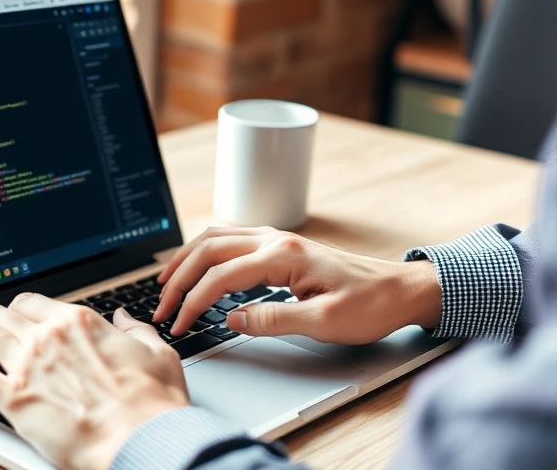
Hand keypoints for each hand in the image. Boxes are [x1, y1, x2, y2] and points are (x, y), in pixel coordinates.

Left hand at [0, 294, 189, 469]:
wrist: (143, 438)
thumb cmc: (153, 405)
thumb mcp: (157, 353)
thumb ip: (135, 331)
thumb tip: (123, 319)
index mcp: (79, 322)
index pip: (31, 302)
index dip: (17, 312)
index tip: (14, 324)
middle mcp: (49, 335)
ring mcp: (28, 364)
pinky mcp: (15, 398)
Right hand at [154, 227, 441, 343]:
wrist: (401, 290)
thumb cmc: (370, 306)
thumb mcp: (324, 323)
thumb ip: (273, 319)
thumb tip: (231, 318)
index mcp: (283, 255)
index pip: (221, 276)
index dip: (194, 301)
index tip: (179, 323)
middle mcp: (275, 239)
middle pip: (208, 248)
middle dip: (179, 278)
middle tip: (161, 306)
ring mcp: (276, 238)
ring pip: (214, 238)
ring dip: (186, 259)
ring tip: (166, 283)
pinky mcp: (279, 245)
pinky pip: (229, 239)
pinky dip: (204, 253)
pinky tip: (197, 266)